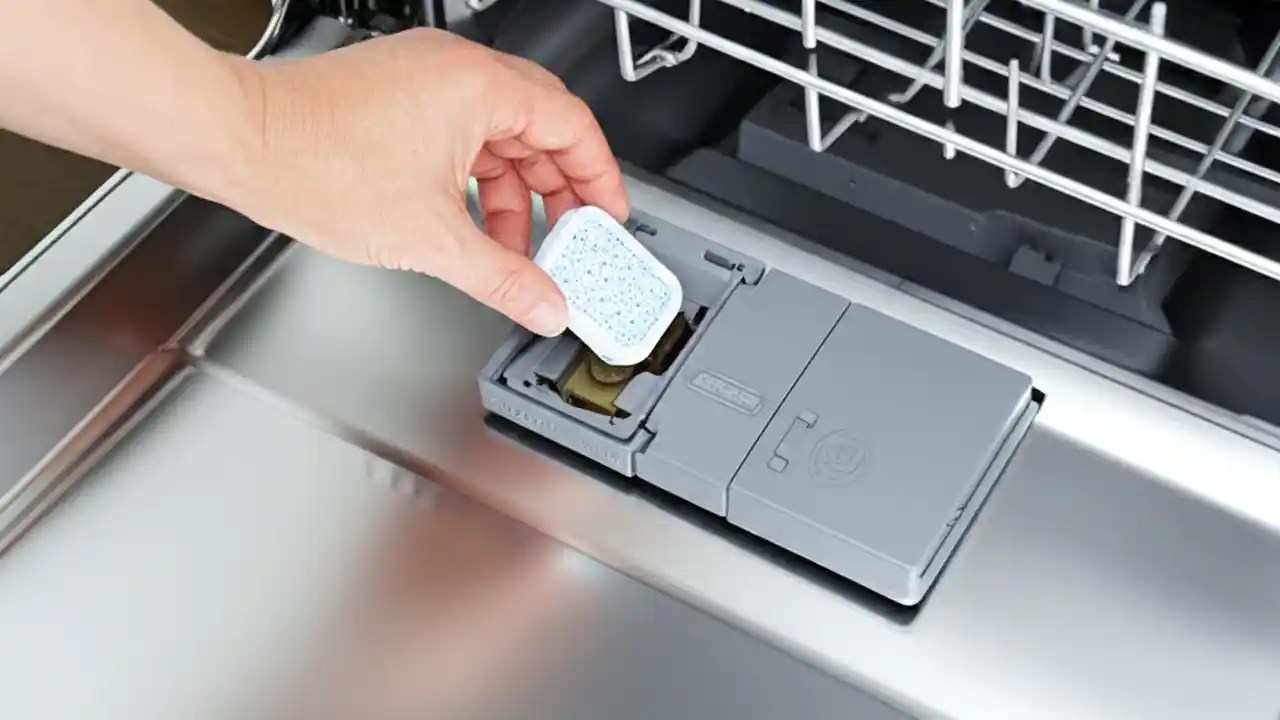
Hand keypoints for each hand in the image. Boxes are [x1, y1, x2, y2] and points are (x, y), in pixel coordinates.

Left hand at [225, 29, 628, 335]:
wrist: (240, 143)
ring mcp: (426, 79)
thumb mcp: (430, 238)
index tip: (609, 217)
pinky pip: (463, 134)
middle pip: (541, 128)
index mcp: (478, 86)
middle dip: (559, 192)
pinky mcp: (401, 95)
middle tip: (571, 239)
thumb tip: (544, 303)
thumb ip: (502, 277)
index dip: (600, 178)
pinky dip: (477, 179)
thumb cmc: (315, 163)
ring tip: (514, 248)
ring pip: (499, 135)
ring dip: (514, 192)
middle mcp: (456, 70)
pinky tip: (475, 224)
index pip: (572, 125)